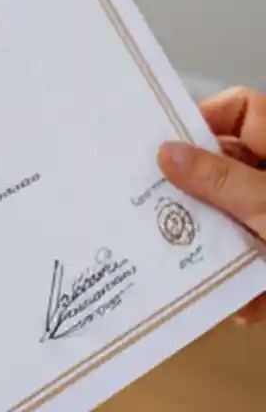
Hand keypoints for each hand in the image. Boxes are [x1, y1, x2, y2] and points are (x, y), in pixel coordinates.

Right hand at [158, 86, 265, 323]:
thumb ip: (219, 180)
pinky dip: (250, 282)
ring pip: (238, 219)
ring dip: (221, 248)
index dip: (200, 122)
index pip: (238, 111)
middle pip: (227, 168)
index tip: (164, 151)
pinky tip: (246, 306)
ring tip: (204, 269)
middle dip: (199, 198)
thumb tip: (168, 153)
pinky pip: (258, 258)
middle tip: (161, 213)